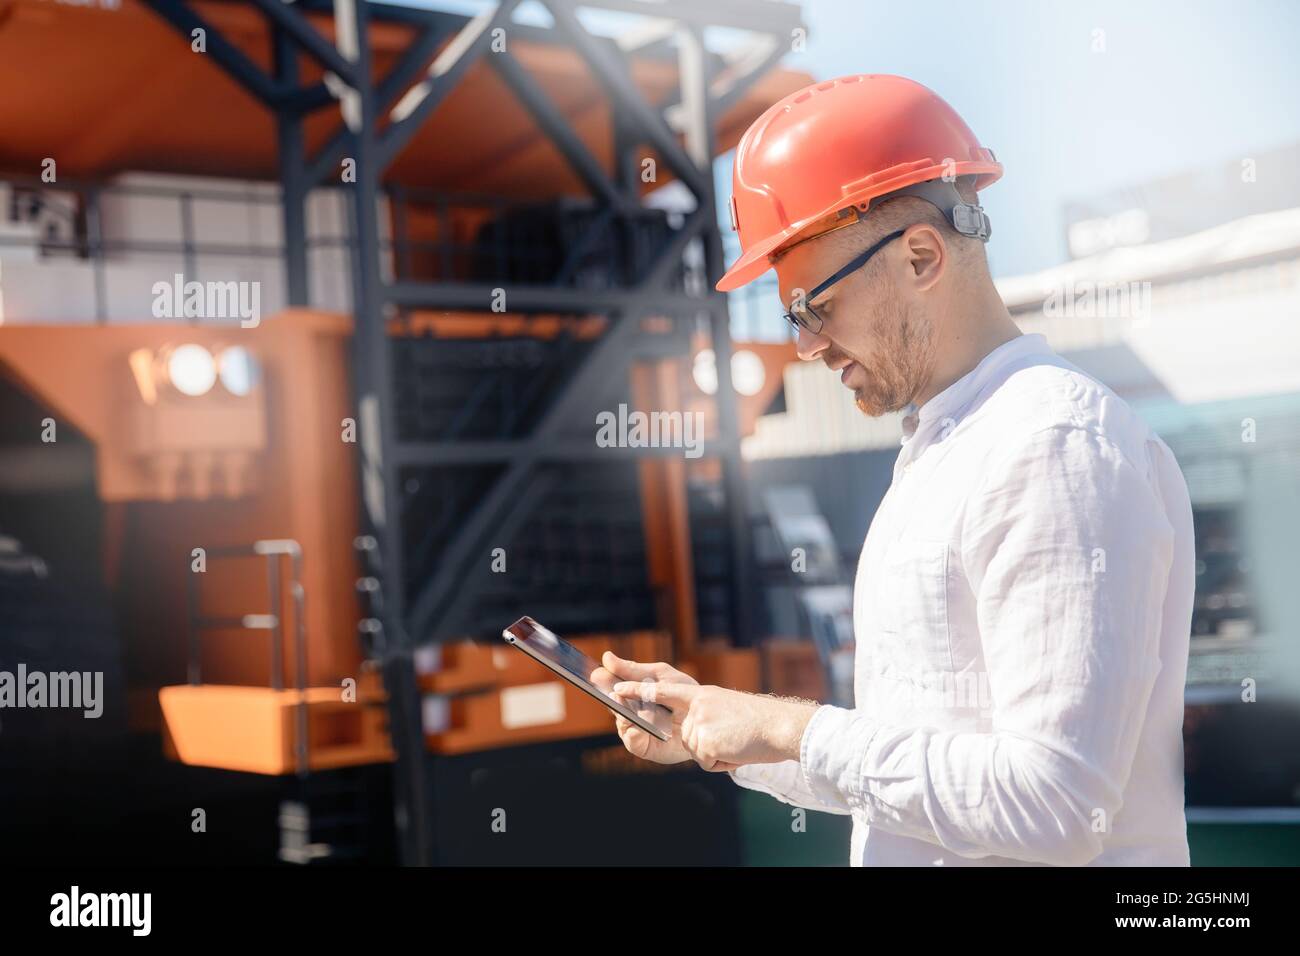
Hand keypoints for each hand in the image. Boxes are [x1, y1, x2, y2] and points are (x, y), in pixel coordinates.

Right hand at [590, 652, 695, 764]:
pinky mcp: (645, 747)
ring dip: (621, 715)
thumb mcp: (659, 675)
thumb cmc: (683, 693)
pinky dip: (633, 735)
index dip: (601, 682)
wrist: (706, 716)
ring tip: (623, 706)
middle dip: (611, 699)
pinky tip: (636, 728)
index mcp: (630, 694)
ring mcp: (636, 730)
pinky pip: (633, 742)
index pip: (610, 687)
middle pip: (614, 706)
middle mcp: (629, 713)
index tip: (595, 674)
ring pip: (621, 724)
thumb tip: (606, 657)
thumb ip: (633, 669)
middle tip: (611, 691)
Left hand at [611, 681, 818, 772]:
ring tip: (736, 743)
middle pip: (682, 731)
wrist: (779, 726)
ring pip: (696, 751)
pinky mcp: (706, 743)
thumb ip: (704, 716)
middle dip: (693, 736)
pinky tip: (737, 751)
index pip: (663, 690)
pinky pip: (708, 762)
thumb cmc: (758, 722)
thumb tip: (694, 736)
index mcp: (701, 695)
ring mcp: (700, 724)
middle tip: (711, 729)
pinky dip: (724, 762)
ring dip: (716, 754)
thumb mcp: (726, 709)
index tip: (617, 689)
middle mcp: (697, 706)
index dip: (638, 690)